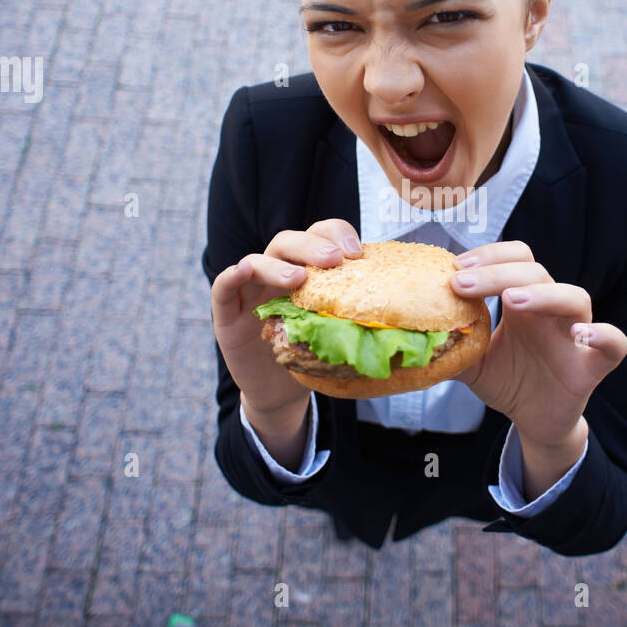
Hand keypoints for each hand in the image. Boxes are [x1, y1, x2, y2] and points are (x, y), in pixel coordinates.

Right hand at [209, 218, 362, 414]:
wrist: (281, 391)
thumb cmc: (313, 355)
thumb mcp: (338, 331)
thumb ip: (356, 315)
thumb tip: (402, 317)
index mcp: (307, 268)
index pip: (320, 235)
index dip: (337, 234)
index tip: (358, 252)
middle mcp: (277, 271)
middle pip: (289, 242)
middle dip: (312, 246)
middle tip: (335, 259)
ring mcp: (250, 290)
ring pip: (258, 260)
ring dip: (278, 265)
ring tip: (298, 278)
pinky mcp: (227, 313)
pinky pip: (223, 287)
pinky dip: (232, 275)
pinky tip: (243, 271)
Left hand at [450, 241, 626, 446]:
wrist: (535, 420)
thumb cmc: (509, 382)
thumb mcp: (472, 363)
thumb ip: (449, 345)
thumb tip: (410, 335)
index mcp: (523, 301)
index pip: (515, 259)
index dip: (489, 256)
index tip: (454, 269)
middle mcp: (551, 311)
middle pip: (537, 271)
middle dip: (498, 272)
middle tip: (461, 282)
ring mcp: (576, 335)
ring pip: (575, 296)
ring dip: (544, 293)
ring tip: (512, 300)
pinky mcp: (593, 365)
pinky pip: (614, 344)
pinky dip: (604, 335)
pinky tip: (582, 334)